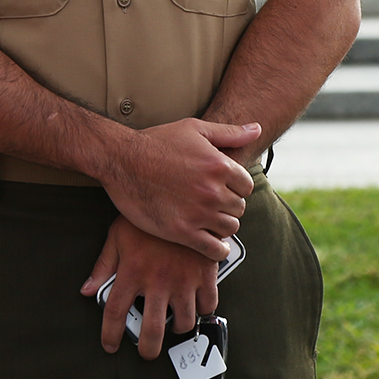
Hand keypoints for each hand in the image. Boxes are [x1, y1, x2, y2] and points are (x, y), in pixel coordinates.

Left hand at [81, 215, 219, 358]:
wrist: (180, 191)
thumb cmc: (146, 213)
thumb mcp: (118, 235)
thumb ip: (103, 265)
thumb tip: (87, 289)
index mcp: (132, 271)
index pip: (115, 313)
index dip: (110, 334)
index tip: (111, 344)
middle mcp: (158, 280)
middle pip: (152, 330)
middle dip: (148, 349)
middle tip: (147, 351)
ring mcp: (183, 278)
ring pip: (184, 322)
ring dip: (177, 328)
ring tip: (172, 322)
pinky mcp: (205, 273)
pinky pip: (209, 304)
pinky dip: (203, 309)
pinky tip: (196, 304)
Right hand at [99, 118, 257, 260]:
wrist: (122, 160)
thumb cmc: (157, 141)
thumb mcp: (195, 129)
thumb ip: (230, 133)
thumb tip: (257, 129)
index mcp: (219, 165)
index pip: (246, 186)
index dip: (235, 188)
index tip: (223, 190)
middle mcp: (212, 190)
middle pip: (239, 208)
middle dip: (228, 207)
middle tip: (212, 206)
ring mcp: (198, 213)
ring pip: (229, 229)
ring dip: (222, 227)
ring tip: (209, 222)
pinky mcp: (182, 232)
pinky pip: (214, 250)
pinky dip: (217, 250)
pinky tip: (210, 244)